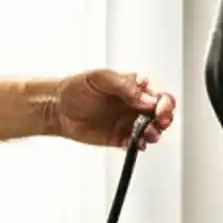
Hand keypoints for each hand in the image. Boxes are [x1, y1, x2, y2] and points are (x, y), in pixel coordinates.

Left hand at [52, 70, 175, 149]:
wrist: (57, 109)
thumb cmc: (75, 89)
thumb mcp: (100, 78)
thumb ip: (125, 86)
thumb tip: (147, 98)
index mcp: (134, 88)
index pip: (159, 94)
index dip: (164, 102)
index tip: (157, 107)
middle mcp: (135, 105)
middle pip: (163, 113)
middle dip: (165, 118)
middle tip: (159, 121)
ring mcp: (130, 122)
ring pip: (154, 129)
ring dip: (155, 133)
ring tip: (147, 134)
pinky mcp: (122, 138)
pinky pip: (138, 143)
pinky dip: (141, 144)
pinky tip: (136, 142)